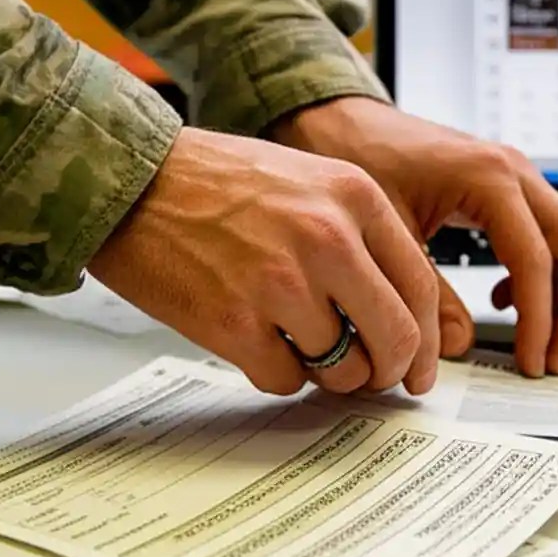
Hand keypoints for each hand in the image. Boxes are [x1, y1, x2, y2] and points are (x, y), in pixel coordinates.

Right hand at [88, 127, 440, 395]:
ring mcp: (282, 283)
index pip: (422, 288)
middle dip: (388, 371)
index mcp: (354, 198)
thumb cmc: (216, 182)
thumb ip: (360, 238)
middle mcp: (327, 239)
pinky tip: (258, 341)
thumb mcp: (309, 183)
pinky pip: (285, 379)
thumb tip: (399, 311)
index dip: (426, 341)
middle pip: (395, 337)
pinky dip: (277, 372)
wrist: (131, 178)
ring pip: (344, 368)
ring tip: (300, 346)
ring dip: (329, 373)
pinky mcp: (236, 323)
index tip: (419, 366)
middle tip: (373, 378)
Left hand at [270, 98, 557, 376]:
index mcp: (490, 177)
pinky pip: (546, 236)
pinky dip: (540, 277)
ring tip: (538, 343)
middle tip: (553, 360)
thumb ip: (427, 295)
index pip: (536, 261)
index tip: (531, 362)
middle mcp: (514, 172)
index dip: (539, 322)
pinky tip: (502, 302)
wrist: (340, 121)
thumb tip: (458, 346)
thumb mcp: (389, 236)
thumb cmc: (358, 157)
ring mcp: (516, 178)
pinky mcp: (506, 188)